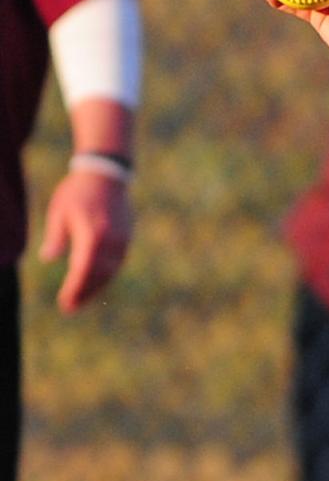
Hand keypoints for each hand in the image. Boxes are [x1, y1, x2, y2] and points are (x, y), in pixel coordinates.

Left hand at [38, 169, 131, 313]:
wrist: (107, 173)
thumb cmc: (78, 191)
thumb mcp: (59, 212)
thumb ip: (56, 237)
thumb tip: (49, 258)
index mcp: (92, 235)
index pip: (82, 271)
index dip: (74, 290)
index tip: (65, 303)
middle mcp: (110, 240)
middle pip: (99, 275)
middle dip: (85, 293)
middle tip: (71, 307)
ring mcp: (122, 238)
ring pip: (111, 270)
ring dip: (97, 286)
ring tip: (83, 298)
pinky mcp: (127, 235)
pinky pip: (118, 260)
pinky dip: (107, 273)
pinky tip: (97, 279)